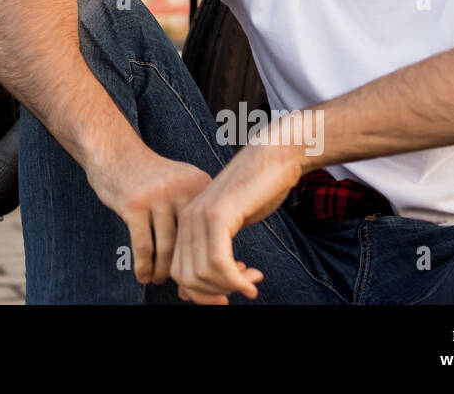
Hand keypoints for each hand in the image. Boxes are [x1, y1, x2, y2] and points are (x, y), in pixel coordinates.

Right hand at [83, 144, 212, 286]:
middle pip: (190, 241)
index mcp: (199, 184)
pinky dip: (144, 266)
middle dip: (186, 269)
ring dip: (162, 271)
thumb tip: (206, 257)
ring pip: (166, 248)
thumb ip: (193, 213)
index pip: (209, 230)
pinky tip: (143, 276)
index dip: (205, 256)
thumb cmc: (149, 176)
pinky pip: (143, 246)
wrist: (114, 151)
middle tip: (182, 286)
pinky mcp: (134, 204)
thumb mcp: (180, 183)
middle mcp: (182, 189)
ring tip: (159, 280)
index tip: (203, 276)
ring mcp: (158, 196)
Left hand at [169, 138, 304, 303]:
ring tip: (252, 281)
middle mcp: (187, 218)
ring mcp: (200, 215)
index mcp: (186, 222)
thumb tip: (193, 293)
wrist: (274, 157)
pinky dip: (236, 281)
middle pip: (187, 279)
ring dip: (230, 287)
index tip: (227, 296)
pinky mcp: (219, 215)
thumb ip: (212, 253)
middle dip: (215, 293)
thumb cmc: (257, 193)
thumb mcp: (230, 227)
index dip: (201, 294)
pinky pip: (219, 263)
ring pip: (203, 274)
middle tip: (243, 288)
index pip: (179, 274)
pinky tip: (252, 282)